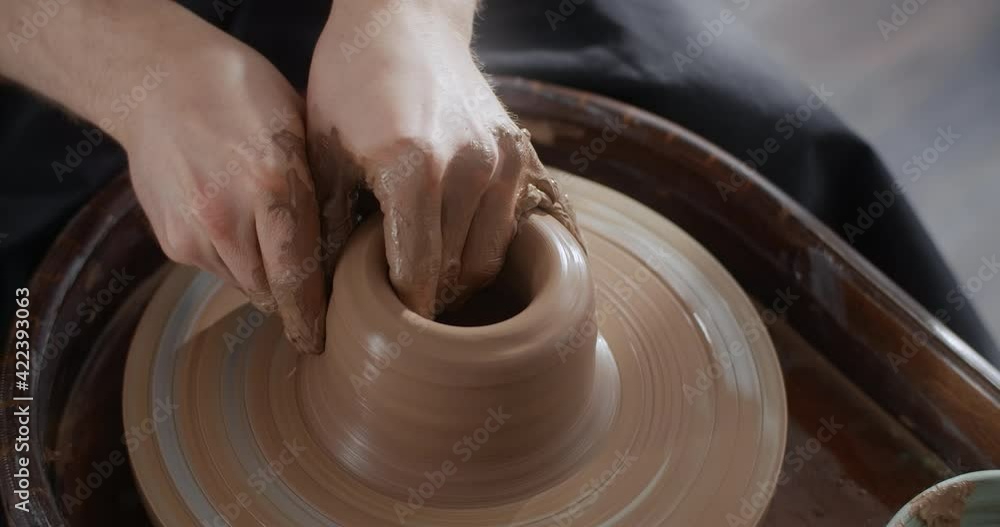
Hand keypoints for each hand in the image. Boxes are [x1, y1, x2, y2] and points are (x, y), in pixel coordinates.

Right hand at [124, 40, 327, 353]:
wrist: (157, 81)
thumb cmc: (246, 97)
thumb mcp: (300, 131)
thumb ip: (320, 191)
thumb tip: (352, 247)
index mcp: (274, 185)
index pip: (302, 276)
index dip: (314, 316)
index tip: (323, 342)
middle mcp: (230, 217)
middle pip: (274, 293)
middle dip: (296, 301)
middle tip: (317, 302)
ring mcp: (195, 232)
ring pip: (246, 286)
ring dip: (266, 279)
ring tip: (273, 244)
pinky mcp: (171, 241)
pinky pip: (216, 270)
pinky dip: (235, 260)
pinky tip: (238, 223)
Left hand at [307, 0, 580, 316]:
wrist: (405, 17)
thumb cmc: (349, 80)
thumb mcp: (322, 150)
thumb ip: (328, 226)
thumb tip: (324, 296)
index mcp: (411, 169)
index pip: (416, 275)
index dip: (401, 312)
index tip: (385, 331)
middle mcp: (467, 169)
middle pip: (455, 275)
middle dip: (426, 302)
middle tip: (398, 314)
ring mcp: (500, 161)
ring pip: (487, 258)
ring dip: (458, 280)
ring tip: (423, 282)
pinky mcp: (518, 155)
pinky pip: (507, 227)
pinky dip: (481, 246)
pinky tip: (449, 243)